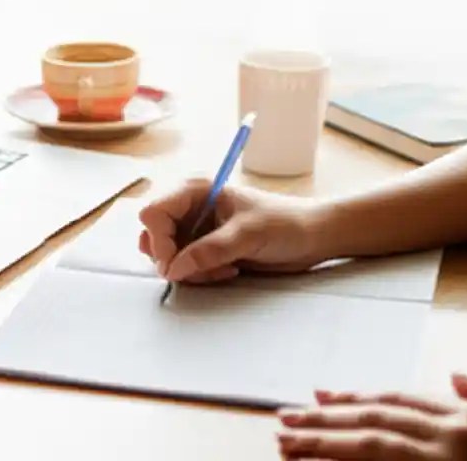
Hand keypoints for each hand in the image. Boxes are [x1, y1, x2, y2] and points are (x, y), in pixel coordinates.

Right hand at [137, 180, 328, 282]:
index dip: (158, 240)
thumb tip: (172, 269)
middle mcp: (191, 208)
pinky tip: (229, 270)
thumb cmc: (285, 223)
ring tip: (223, 268)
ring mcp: (197, 230)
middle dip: (173, 258)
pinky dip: (200, 275)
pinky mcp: (206, 249)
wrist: (312, 237)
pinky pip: (186, 267)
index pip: (154, 213)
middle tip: (202, 268)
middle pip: (154, 235)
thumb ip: (209, 250)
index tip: (175, 264)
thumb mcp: (248, 234)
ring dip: (190, 270)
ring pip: (168, 256)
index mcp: (196, 190)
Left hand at [275, 374, 466, 459]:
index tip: (319, 397)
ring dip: (321, 442)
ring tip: (285, 442)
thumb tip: (456, 373)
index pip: (397, 399)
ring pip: (368, 445)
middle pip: (373, 418)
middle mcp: (451, 436)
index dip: (355, 397)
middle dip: (325, 417)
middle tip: (285, 417)